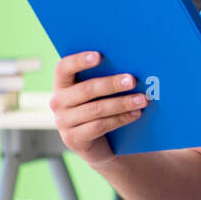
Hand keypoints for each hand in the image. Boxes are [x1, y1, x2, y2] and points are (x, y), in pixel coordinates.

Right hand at [49, 51, 147, 168]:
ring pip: (96, 109)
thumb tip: (133, 64)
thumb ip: (107, 77)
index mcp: (62, 84)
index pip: (63, 68)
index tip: (99, 55)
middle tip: (132, 80)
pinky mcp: (73, 139)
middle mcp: (58, 102)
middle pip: (86, 90)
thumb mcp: (100, 93)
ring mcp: (63, 122)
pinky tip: (136, 114)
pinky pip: (99, 126)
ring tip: (142, 100)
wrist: (99, 144)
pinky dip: (120, 119)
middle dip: (111, 84)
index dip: (79, 61)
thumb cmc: (102, 107)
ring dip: (122, 103)